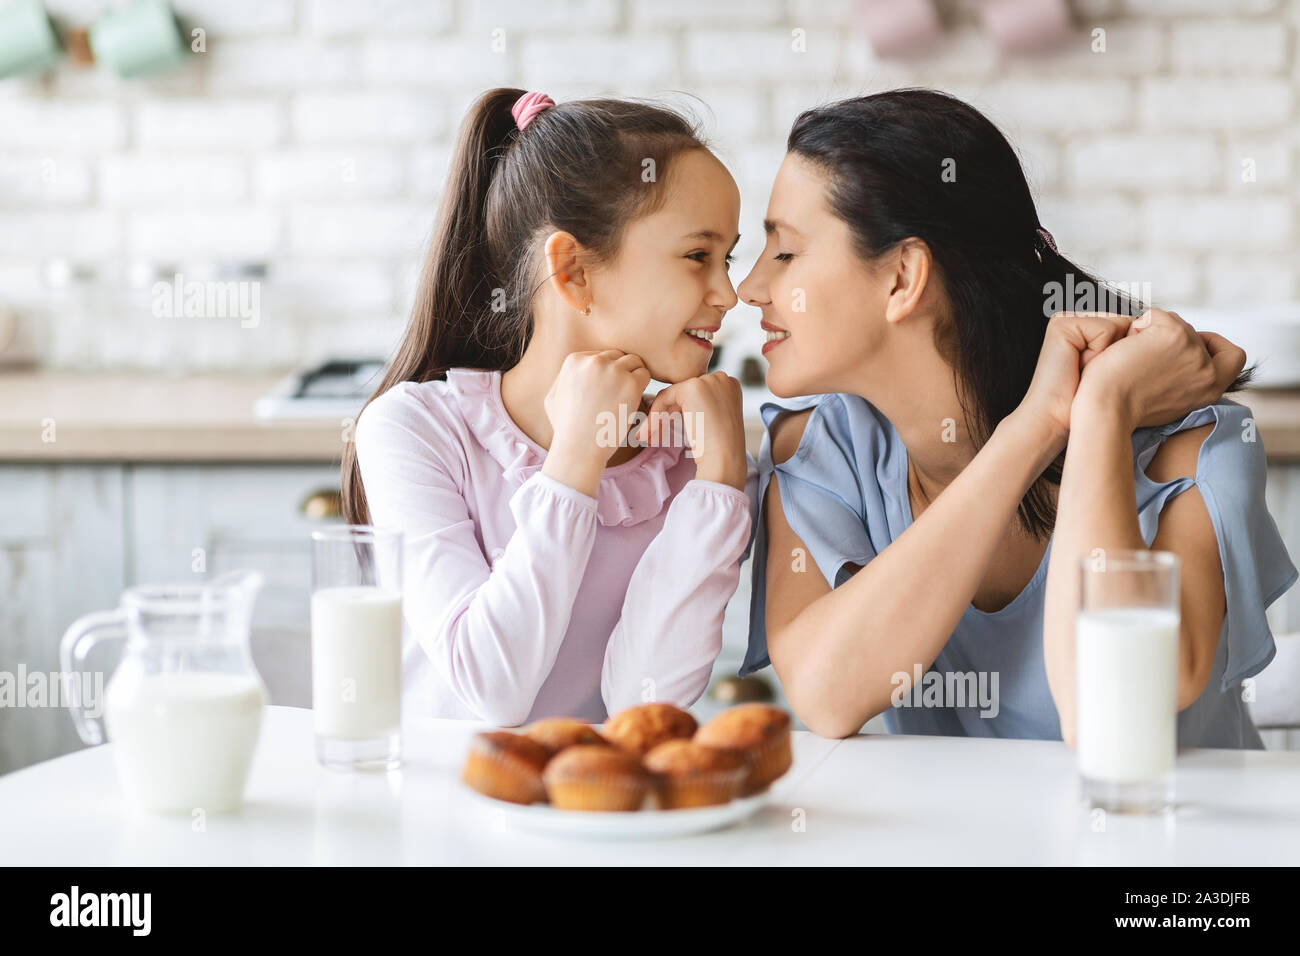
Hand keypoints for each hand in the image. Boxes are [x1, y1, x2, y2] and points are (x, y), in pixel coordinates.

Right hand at [542, 350, 650, 495]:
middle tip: (618, 395)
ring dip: (633, 376)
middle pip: (617, 356)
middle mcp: (594, 361)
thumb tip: (576, 368)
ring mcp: (614, 371)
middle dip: (620, 372)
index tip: (604, 392)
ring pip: (634, 361)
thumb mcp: (552, 399)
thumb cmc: (566, 429)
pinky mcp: (631, 384)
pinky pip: (644, 374)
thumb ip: (563, 379)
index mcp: (575, 360)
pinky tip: (634, 401)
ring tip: (627, 397)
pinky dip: (643, 386)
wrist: (579, 449)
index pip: (600, 355)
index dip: (605, 373)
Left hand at [634, 371, 746, 489]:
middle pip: (683, 392)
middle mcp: (721, 379)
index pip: (696, 394)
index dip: (678, 411)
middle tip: (652, 436)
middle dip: (665, 414)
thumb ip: (700, 407)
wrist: (724, 458)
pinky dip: (655, 415)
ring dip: (657, 416)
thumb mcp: (712, 421)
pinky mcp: (693, 388)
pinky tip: (650, 433)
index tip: (666, 431)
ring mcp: (708, 381)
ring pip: (672, 395)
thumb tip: (671, 406)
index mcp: (729, 386)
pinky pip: (665, 397)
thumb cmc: (719, 449)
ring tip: (647, 438)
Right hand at [1012, 311, 1139, 449]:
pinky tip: (1082, 364)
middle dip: (1120, 352)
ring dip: (1111, 353)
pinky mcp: (1063, 325)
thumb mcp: (1111, 369)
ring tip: (1089, 370)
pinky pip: (1105, 329)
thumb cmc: (1081, 400)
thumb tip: (1151, 333)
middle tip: (1095, 373)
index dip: (1126, 352)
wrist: (1056, 416)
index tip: (1106, 372)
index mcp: (1085, 331)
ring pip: (1117, 324)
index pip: (1125, 327)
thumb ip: (1125, 345)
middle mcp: (1076, 323)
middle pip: (1124, 323)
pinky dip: (1100, 350)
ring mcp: (1067, 320)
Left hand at [1074, 309, 1246, 430]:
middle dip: (1167, 340)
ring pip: (1174, 323)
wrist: (1105, 409)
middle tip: (1142, 360)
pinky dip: (1136, 327)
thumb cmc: (1124, 407)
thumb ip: (1184, 379)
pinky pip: (1155, 315)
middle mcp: (1208, 370)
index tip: (1189, 345)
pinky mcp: (1174, 335)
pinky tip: (1125, 349)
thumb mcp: (1168, 398)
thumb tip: (1180, 355)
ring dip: (1150, 335)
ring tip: (1132, 360)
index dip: (1213, 344)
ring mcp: (1193, 351)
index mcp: (1210, 389)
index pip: (1234, 356)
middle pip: (1194, 335)